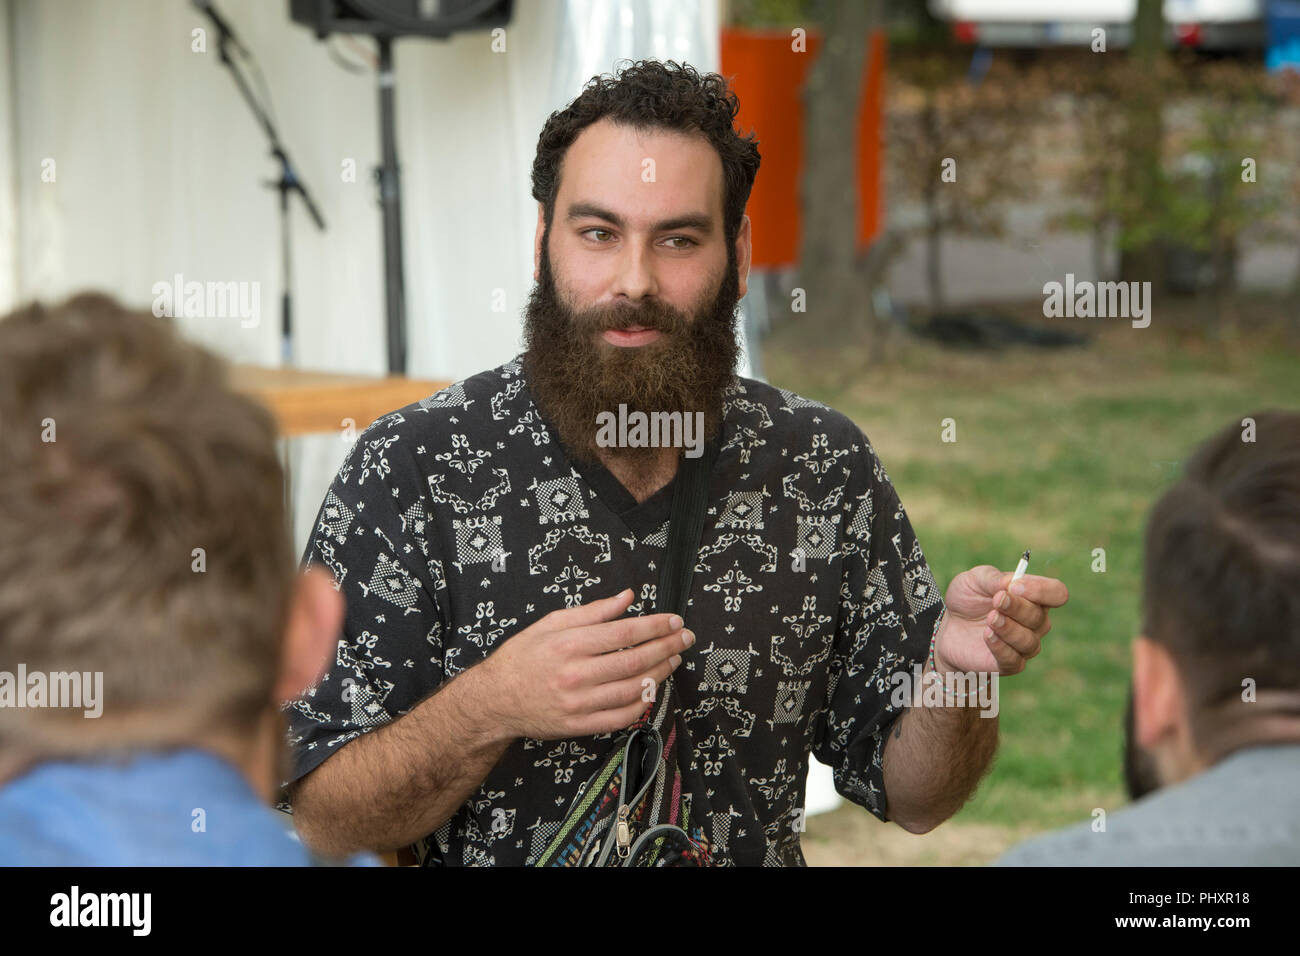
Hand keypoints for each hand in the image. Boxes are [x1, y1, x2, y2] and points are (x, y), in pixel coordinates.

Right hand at [479, 589, 691, 738]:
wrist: (495, 699)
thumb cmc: (522, 657)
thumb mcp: (551, 623)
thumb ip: (592, 611)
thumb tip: (627, 597)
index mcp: (569, 644)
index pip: (624, 633)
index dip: (655, 627)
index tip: (674, 621)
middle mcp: (575, 674)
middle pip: (634, 661)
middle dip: (666, 647)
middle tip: (686, 638)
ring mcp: (578, 703)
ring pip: (633, 690)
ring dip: (660, 674)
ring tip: (673, 660)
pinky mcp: (579, 726)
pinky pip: (621, 717)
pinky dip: (643, 704)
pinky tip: (653, 690)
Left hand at [933, 565, 1067, 675]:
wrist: (948, 626)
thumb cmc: (968, 600)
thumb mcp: (975, 580)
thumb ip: (994, 578)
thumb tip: (1012, 582)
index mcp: (1034, 598)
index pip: (1056, 593)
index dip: (1041, 590)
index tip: (1015, 586)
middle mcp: (1036, 622)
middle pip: (1040, 617)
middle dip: (1017, 607)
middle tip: (996, 600)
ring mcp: (1025, 645)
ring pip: (1029, 641)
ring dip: (1009, 628)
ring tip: (990, 618)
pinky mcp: (1009, 664)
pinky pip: (1013, 660)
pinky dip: (1000, 647)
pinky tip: (987, 635)